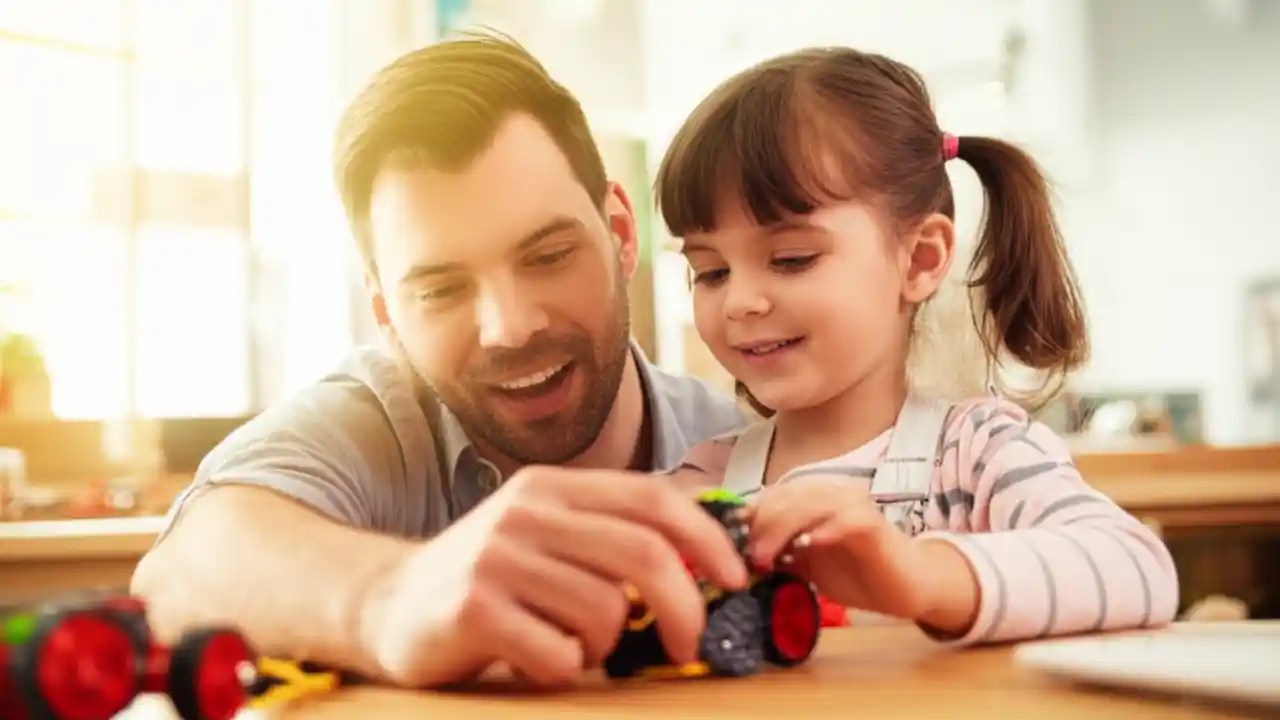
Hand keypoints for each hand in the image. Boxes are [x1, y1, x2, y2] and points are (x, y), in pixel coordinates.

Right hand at [359, 465, 748, 686]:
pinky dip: (563, 669)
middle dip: (684, 609)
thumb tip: (704, 556)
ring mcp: (497, 556)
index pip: (653, 498)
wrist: (387, 604)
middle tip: (686, 646)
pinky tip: (535, 658)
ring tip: (571, 645)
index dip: (706, 538)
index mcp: (553, 487)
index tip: (736, 578)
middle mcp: (526, 510)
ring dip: (604, 646)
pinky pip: (559, 654)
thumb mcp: (546, 535)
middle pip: (644, 556)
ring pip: (606, 611)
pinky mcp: (473, 606)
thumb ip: (609, 535)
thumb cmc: (488, 578)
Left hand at [743, 476, 978, 635]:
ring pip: (810, 501)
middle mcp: (830, 492)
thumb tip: (736, 551)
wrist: (903, 588)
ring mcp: (853, 505)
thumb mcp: (802, 564)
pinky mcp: (874, 524)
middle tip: (751, 555)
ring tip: (768, 556)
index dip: (747, 515)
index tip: (729, 542)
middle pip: (785, 494)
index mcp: (811, 497)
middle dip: (761, 523)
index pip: (771, 495)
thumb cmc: (851, 572)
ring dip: (784, 527)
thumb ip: (775, 552)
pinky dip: (824, 530)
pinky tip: (809, 546)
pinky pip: (847, 519)